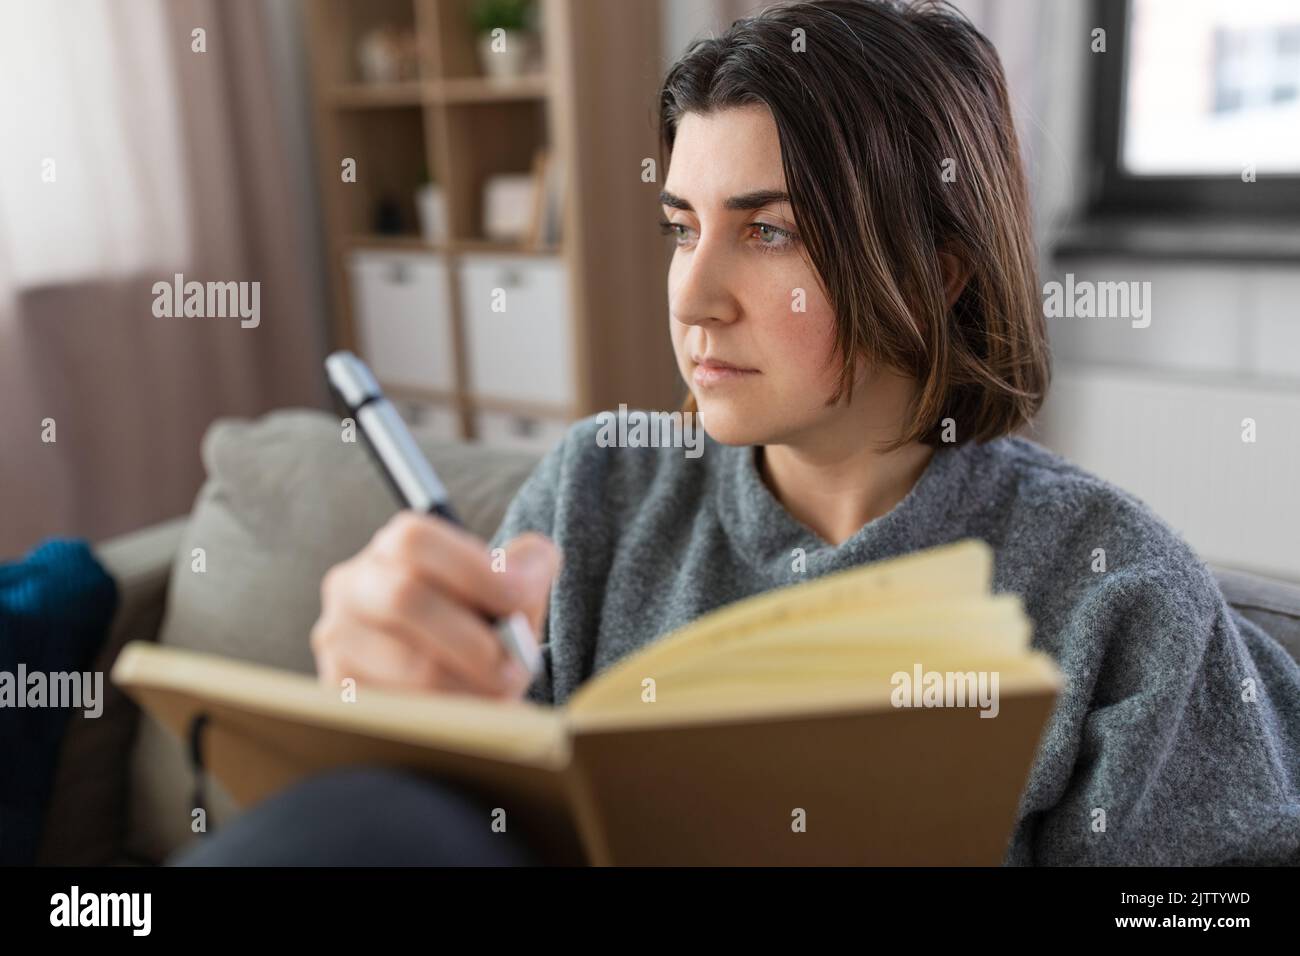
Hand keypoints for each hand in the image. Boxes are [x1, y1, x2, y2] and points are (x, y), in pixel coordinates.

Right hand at [310, 512, 560, 698]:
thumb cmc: (482, 624)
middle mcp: (352, 588)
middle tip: (516, 668)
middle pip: (403, 598)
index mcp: (391, 548)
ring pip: (408, 667)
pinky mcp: (341, 695)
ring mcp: (338, 643)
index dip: (472, 568)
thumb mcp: (508, 587)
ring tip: (501, 696)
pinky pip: (401, 711)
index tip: (519, 598)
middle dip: (474, 640)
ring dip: (470, 687)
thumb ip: (529, 565)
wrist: (452, 677)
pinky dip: (450, 718)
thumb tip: (526, 575)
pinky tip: (472, 717)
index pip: (414, 541)